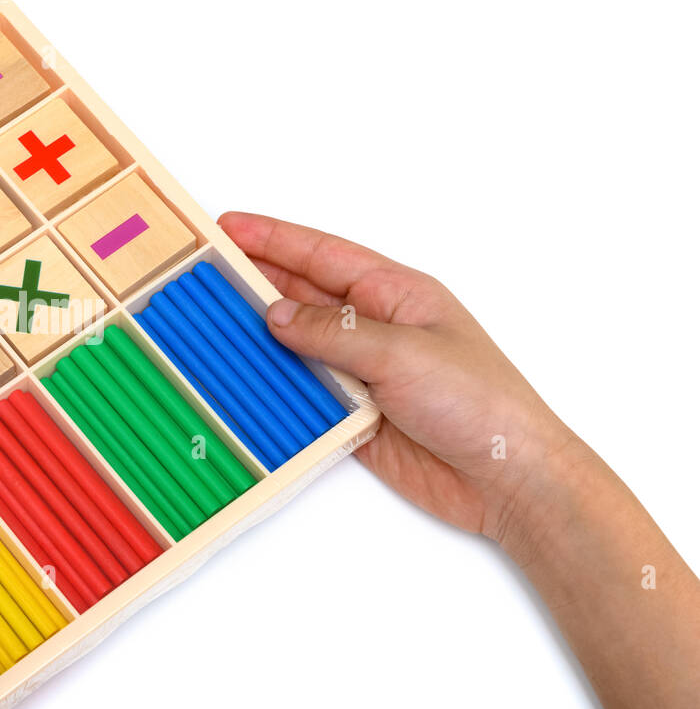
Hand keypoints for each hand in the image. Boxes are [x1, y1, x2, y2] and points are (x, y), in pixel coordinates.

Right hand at [220, 212, 699, 708]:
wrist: (509, 480)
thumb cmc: (479, 403)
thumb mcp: (402, 353)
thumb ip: (332, 331)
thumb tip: (275, 314)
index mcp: (396, 293)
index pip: (322, 255)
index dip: (272, 239)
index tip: (226, 228)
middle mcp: (375, 327)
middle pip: (302, 297)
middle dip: (252, 284)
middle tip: (199, 277)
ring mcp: (364, 373)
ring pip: (296, 347)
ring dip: (256, 340)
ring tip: (204, 328)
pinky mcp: (355, 417)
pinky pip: (302, 395)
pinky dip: (271, 390)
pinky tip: (238, 384)